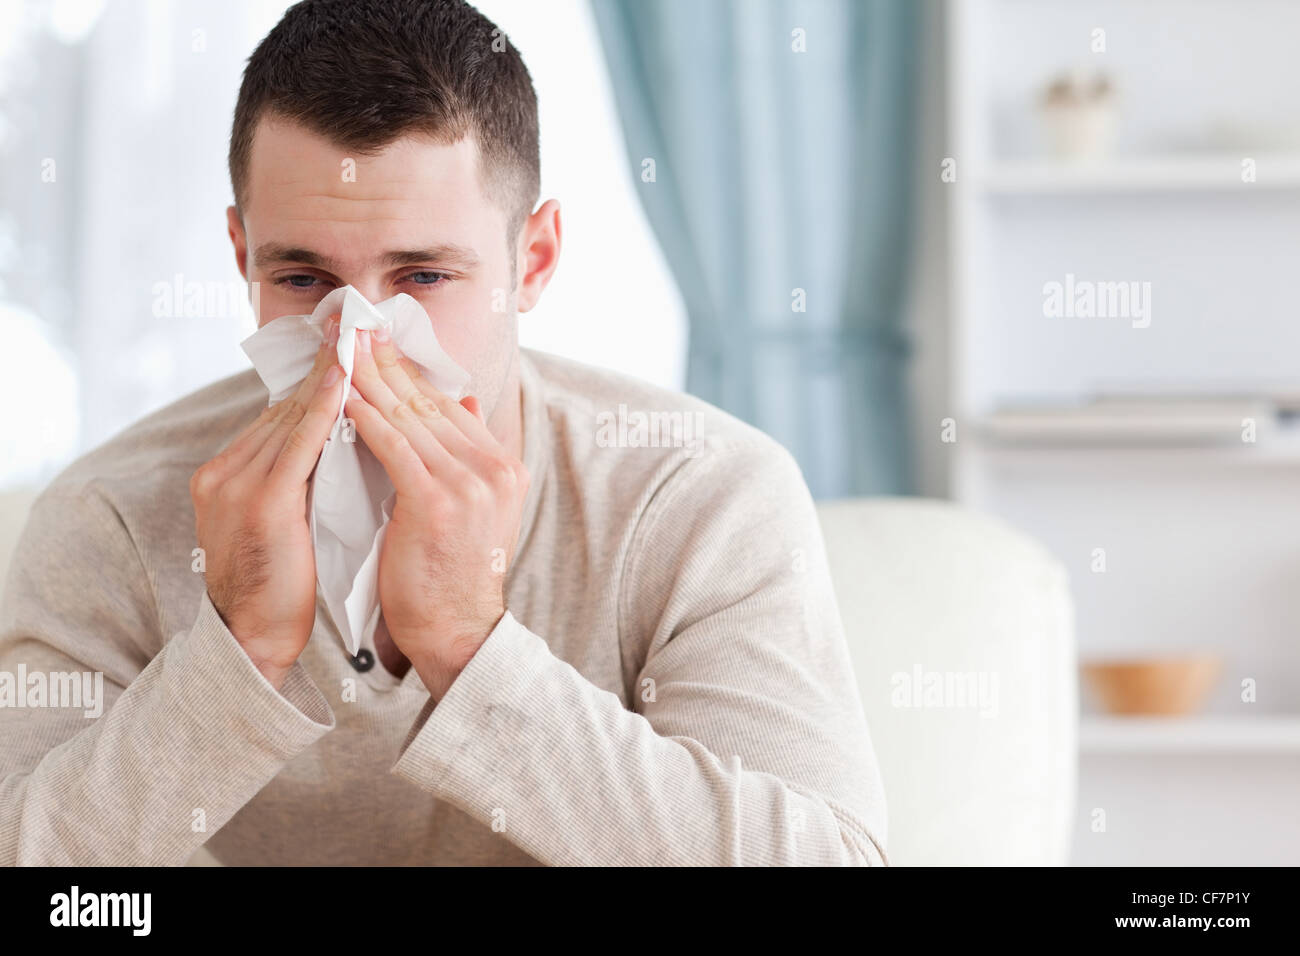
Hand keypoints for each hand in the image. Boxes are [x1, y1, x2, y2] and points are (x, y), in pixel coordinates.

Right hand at [191, 317, 343, 688]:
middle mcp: (225, 471)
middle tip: (354, 321)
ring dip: (328, 375)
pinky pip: (299, 444)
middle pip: (285, 407)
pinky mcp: (259, 503)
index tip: (345, 344)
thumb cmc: (283, 587)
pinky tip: (347, 380)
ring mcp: (236, 484)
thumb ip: (303, 481)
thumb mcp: (290, 522)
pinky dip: (324, 408)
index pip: (281, 416)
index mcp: (229, 474)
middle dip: (323, 365)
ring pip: (292, 416)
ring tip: (356, 335)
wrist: (254, 640)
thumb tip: (343, 445)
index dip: (316, 380)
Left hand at [344, 327, 528, 700]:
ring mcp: (469, 483)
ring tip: (340, 349)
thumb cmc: (453, 577)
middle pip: (429, 402)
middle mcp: (493, 468)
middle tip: (354, 326)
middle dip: (386, 362)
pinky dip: (364, 417)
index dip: (410, 371)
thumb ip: (470, 454)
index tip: (379, 342)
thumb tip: (465, 400)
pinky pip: (392, 445)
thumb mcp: (477, 510)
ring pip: (409, 416)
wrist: (458, 632)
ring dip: (369, 378)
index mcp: (502, 466)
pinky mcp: (437, 500)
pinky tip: (340, 395)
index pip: (449, 406)